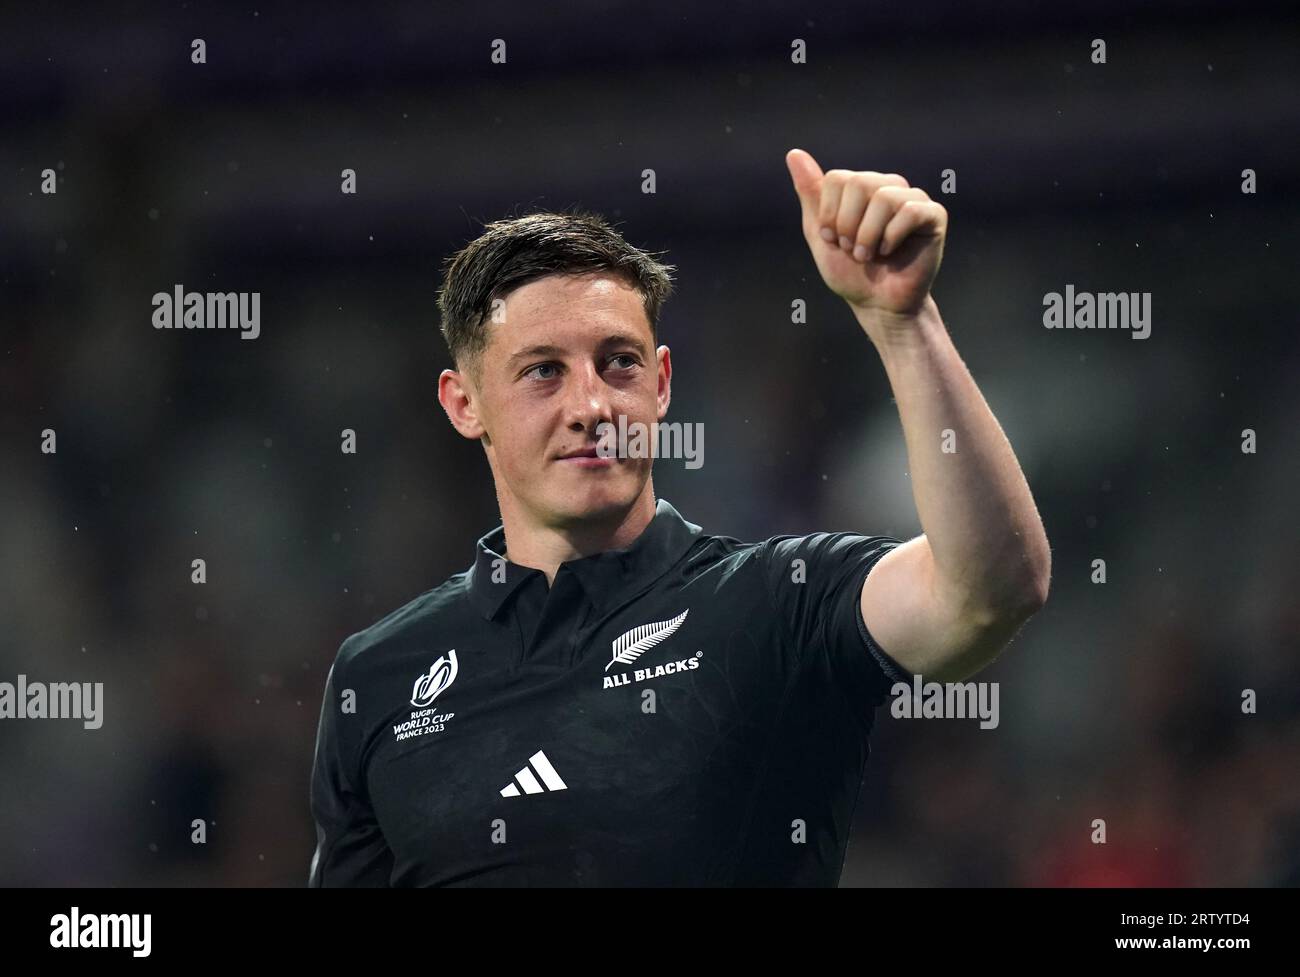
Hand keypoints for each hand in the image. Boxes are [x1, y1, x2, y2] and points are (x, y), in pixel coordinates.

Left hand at [786, 148, 946, 317]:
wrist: (878, 304)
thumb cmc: (850, 272)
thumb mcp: (820, 234)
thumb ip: (810, 194)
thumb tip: (794, 153)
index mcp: (861, 188)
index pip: (837, 178)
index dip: (829, 214)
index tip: (833, 240)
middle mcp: (888, 186)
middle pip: (859, 182)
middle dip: (847, 224)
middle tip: (852, 250)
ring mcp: (913, 199)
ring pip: (885, 197)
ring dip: (868, 235)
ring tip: (868, 256)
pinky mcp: (934, 215)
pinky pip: (910, 211)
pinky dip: (892, 237)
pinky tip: (889, 252)